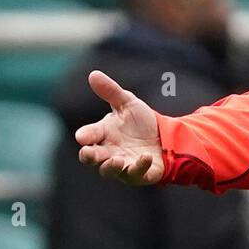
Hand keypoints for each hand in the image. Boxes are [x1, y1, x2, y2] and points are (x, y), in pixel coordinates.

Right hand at [74, 70, 164, 185]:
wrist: (165, 137)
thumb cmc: (140, 122)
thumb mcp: (127, 103)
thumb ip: (111, 91)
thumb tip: (93, 74)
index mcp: (102, 134)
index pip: (88, 136)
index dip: (85, 136)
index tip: (83, 136)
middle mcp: (108, 152)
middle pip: (92, 158)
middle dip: (89, 156)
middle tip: (88, 153)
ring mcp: (122, 165)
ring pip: (109, 171)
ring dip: (110, 166)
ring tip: (116, 159)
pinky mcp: (139, 174)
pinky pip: (135, 174)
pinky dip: (139, 167)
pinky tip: (145, 157)